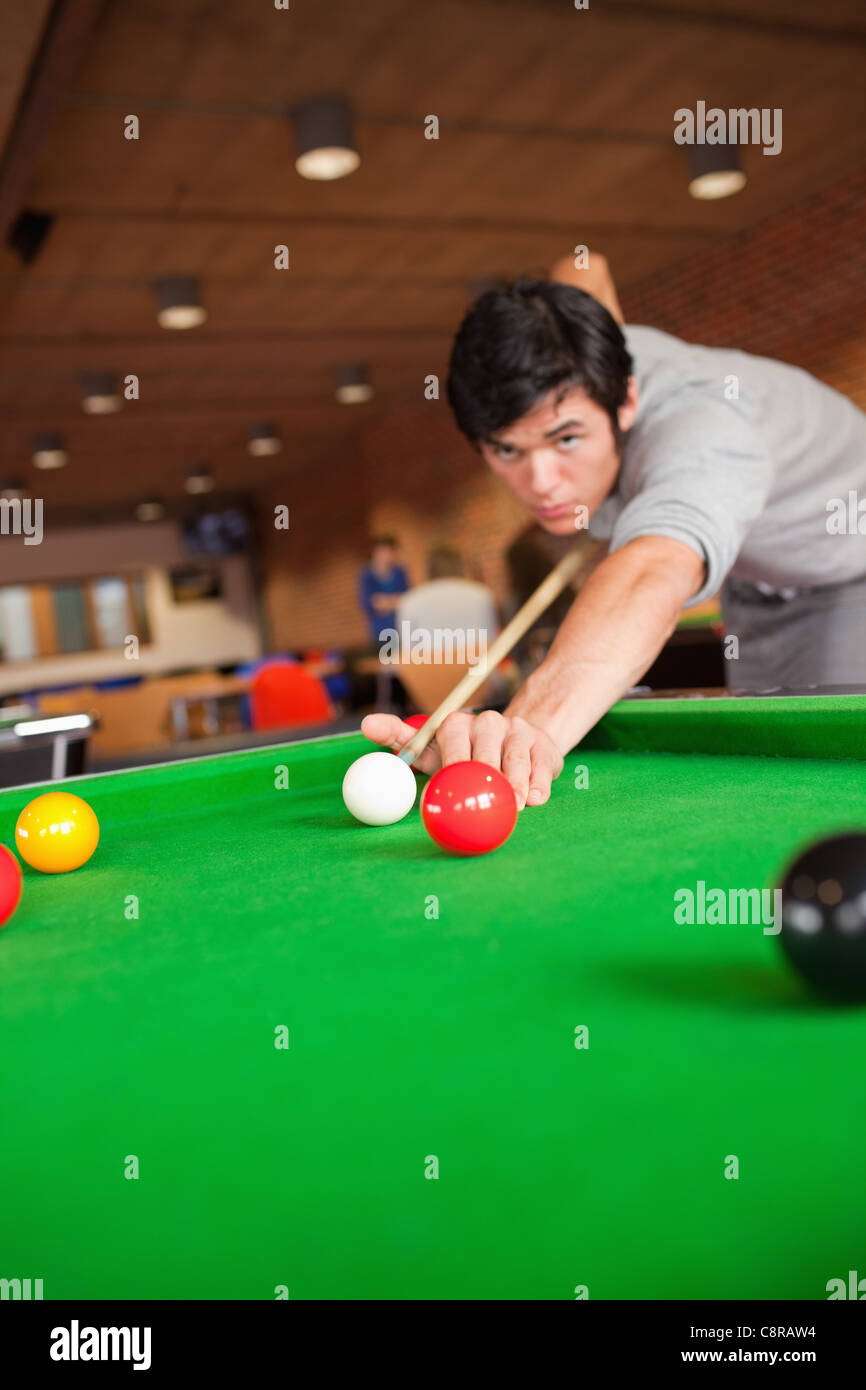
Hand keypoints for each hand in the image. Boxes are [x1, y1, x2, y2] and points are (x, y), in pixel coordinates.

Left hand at [360, 710, 563, 810]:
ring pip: (515, 758)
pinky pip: (540, 766)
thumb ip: (399, 740)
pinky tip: (536, 799)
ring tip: (515, 806)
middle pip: (486, 748)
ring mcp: (518, 732)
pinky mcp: (543, 746)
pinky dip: (538, 784)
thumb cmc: (463, 755)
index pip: (452, 738)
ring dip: (515, 784)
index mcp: (457, 723)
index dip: (453, 759)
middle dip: (485, 774)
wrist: (513, 743)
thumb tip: (366, 725)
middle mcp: (488, 722)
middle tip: (484, 800)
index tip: (453, 779)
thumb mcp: (430, 749)